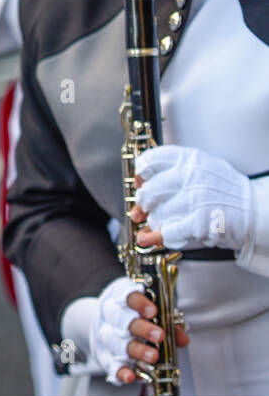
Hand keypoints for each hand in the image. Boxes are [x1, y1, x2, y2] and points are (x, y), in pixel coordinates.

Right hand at [89, 276, 189, 385]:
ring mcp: (106, 336)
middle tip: (160, 336)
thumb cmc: (132, 316)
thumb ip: (167, 322)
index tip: (153, 312)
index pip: (128, 297)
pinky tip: (131, 376)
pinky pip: (110, 364)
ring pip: (117, 343)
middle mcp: (110, 317)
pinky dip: (120, 371)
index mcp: (120, 300)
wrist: (102, 324)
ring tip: (153, 357)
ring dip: (136, 350)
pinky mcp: (104, 355)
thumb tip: (182, 338)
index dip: (139, 303)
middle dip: (142, 329)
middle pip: (121, 320)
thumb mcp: (150, 312)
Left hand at [131, 145, 252, 252]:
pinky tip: (160, 237)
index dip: (140, 175)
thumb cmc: (227, 192)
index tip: (141, 183)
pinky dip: (161, 237)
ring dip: (155, 224)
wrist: (258, 211)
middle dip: (144, 205)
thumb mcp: (202, 169)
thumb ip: (171, 173)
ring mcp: (196, 198)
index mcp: (189, 158)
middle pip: (149, 192)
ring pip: (157, 214)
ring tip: (163, 225)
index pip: (150, 160)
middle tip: (147, 211)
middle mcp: (191, 175)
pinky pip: (169, 232)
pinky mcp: (201, 221)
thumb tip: (139, 189)